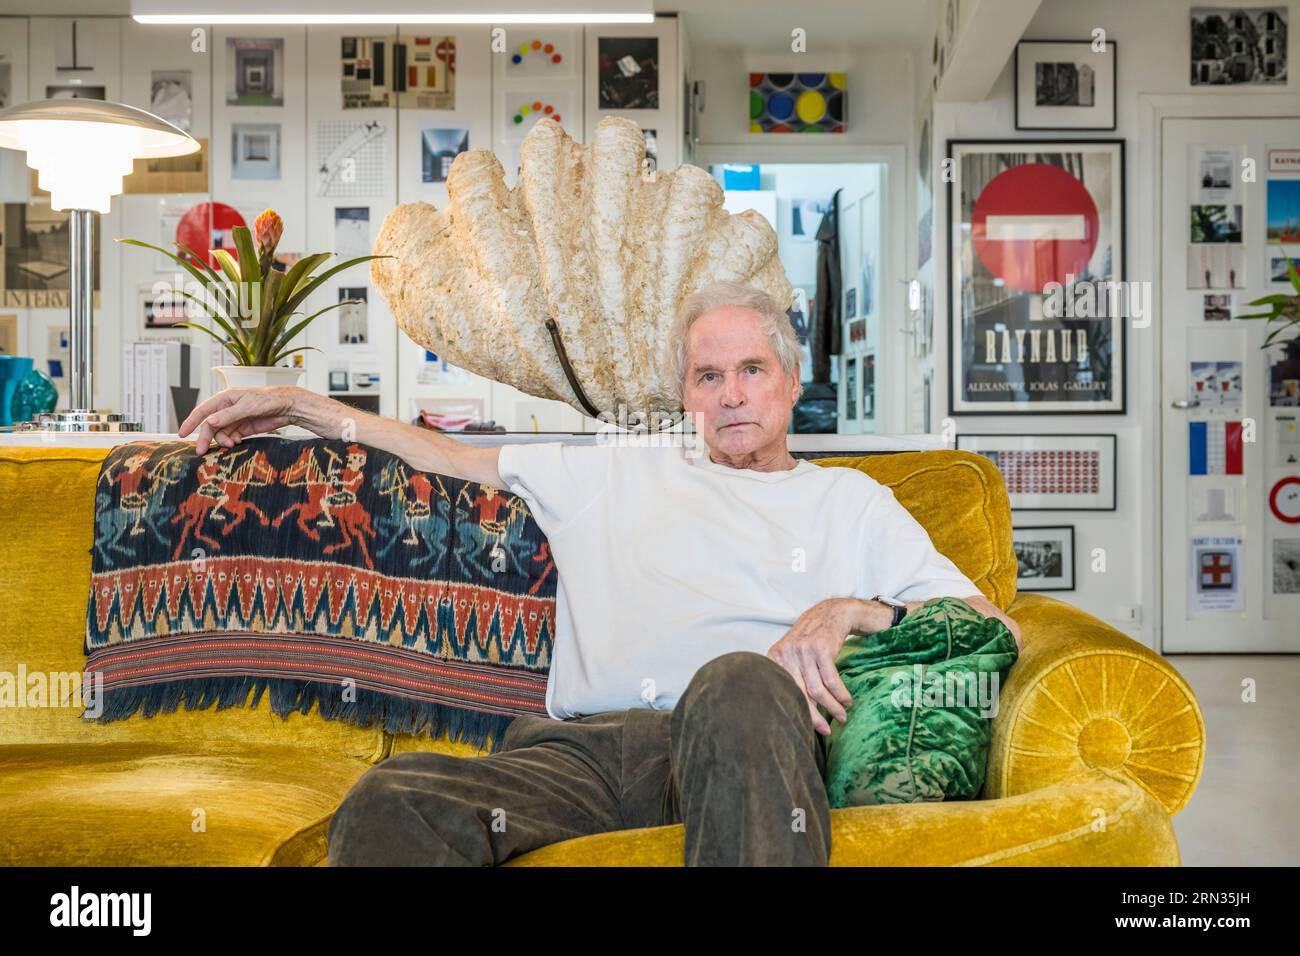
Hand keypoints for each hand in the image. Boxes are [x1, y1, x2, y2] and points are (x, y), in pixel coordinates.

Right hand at [178, 386, 298, 454]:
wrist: (287, 407)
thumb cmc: (268, 400)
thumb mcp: (247, 406)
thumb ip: (228, 415)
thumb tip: (210, 422)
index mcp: (224, 399)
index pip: (202, 411)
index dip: (190, 422)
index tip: (181, 434)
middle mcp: (227, 409)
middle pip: (209, 426)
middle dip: (205, 438)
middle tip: (201, 451)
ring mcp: (235, 419)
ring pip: (220, 433)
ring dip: (222, 441)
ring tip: (231, 444)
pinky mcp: (243, 428)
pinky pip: (231, 437)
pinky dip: (231, 441)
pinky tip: (237, 442)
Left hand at [766, 597, 859, 736]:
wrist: (830, 613)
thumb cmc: (811, 640)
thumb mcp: (792, 653)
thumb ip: (790, 676)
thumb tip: (793, 710)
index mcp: (775, 658)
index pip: (783, 692)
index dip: (796, 713)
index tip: (807, 728)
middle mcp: (786, 654)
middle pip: (799, 694)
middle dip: (814, 716)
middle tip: (826, 731)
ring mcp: (803, 651)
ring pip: (817, 689)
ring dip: (832, 707)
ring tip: (842, 716)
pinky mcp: (820, 649)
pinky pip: (831, 680)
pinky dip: (840, 694)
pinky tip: (847, 701)